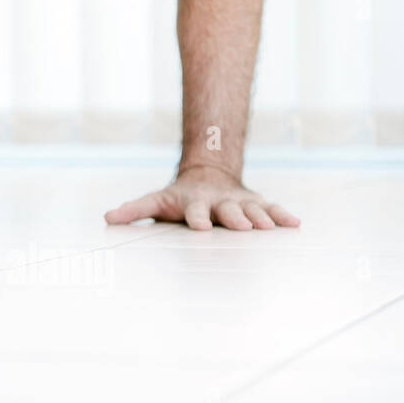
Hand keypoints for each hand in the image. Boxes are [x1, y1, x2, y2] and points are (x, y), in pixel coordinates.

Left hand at [103, 165, 299, 230]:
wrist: (207, 175)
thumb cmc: (178, 198)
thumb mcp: (155, 201)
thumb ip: (133, 210)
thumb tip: (107, 218)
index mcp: (193, 204)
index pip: (194, 212)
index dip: (197, 219)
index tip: (201, 228)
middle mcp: (218, 202)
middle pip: (227, 211)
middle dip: (235, 218)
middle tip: (244, 227)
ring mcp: (239, 203)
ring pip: (252, 210)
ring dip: (262, 218)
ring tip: (271, 227)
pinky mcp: (255, 204)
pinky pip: (271, 209)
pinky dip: (282, 216)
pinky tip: (296, 224)